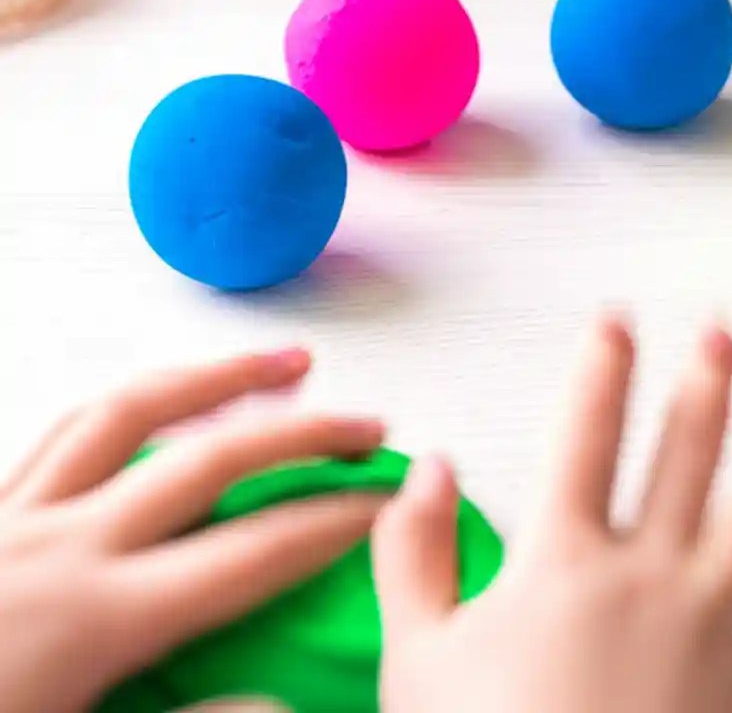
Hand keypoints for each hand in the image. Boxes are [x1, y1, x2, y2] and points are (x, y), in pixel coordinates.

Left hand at [0, 350, 386, 712]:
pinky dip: (131, 400)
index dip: (335, 522)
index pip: (256, 551)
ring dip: (221, 379)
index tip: (385, 505)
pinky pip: (66, 427)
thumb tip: (281, 706)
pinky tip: (165, 397)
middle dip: (304, 434)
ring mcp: (15, 514)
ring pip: (133, 413)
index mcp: (99, 617)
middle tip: (363, 427)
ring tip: (282, 362)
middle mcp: (64, 545)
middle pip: (212, 459)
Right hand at [375, 317, 731, 712]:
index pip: (584, 435)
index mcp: (563, 561)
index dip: (601, 368)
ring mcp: (712, 625)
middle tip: (722, 330)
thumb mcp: (418, 658)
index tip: (616, 323)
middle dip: (705, 383)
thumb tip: (430, 470)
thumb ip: (413, 554)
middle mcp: (648, 575)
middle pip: (685, 453)